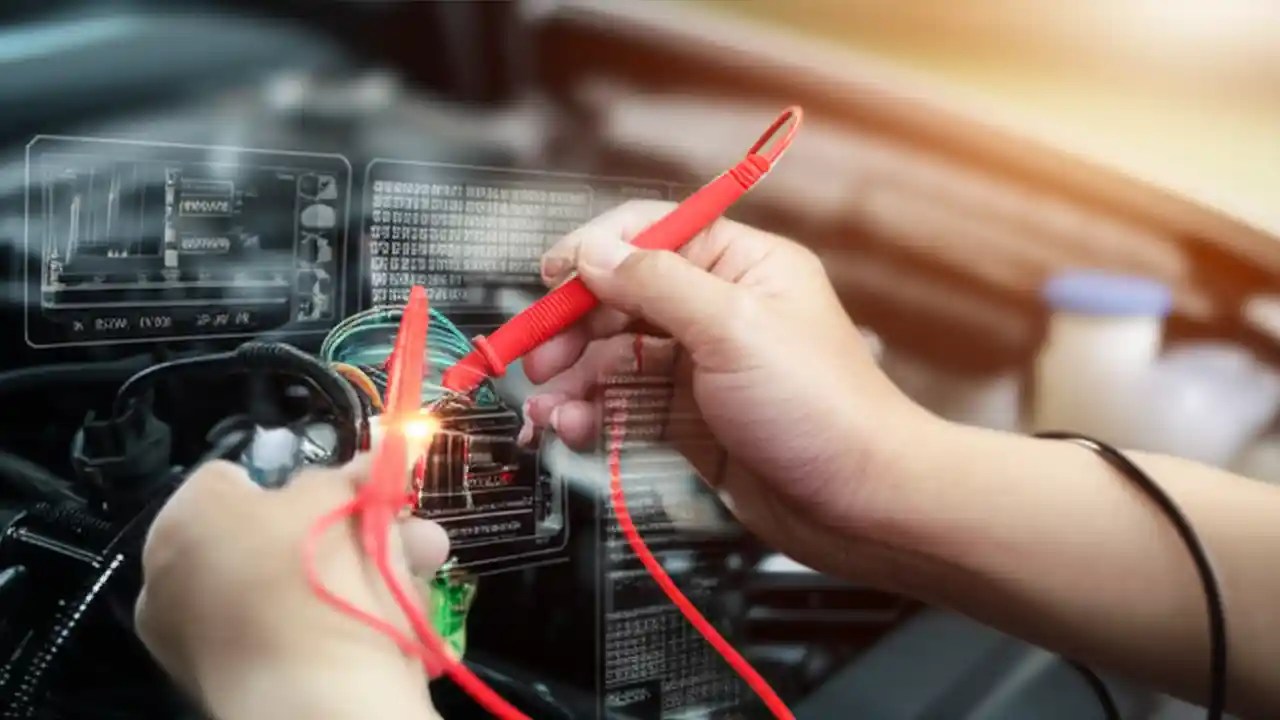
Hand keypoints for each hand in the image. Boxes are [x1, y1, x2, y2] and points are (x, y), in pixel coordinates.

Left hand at [135, 457, 449, 719]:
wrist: (315, 694)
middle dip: (351, 540)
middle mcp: (173, 582)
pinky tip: (400, 633)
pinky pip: (297, 643)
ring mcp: (200, 644)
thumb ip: (348, 475)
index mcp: (181, 520)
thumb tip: (367, 465)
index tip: (351, 496)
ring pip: (295, 596)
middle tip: (408, 539)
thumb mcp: (336, 494)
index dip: (301, 483)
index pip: (237, 480)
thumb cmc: (312, 570)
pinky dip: (344, 635)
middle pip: (274, 542)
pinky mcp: (233, 688)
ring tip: (415, 592)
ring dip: (361, 586)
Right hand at [522, 200, 935, 578]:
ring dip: (576, 382)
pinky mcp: (692, 418)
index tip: (548, 280)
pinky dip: (596, 415)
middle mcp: (719, 309)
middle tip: (536, 362)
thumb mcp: (734, 328)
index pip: (651, 234)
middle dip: (573, 330)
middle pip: (622, 299)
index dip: (594, 252)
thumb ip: (656, 284)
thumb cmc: (822, 409)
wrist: (859, 506)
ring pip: (616, 357)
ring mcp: (703, 366)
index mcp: (742, 265)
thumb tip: (594, 250)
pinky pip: (628, 404)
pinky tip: (575, 430)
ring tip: (549, 412)